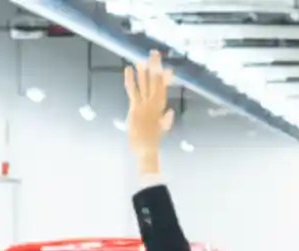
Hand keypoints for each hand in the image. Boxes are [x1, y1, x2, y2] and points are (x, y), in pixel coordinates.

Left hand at [124, 50, 175, 174]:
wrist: (147, 148)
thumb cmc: (153, 141)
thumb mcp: (161, 129)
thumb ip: (166, 120)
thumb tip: (170, 112)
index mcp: (161, 108)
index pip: (163, 89)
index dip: (165, 78)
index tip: (168, 69)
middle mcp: (154, 104)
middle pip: (156, 82)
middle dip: (155, 67)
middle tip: (154, 53)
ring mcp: (145, 104)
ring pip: (146, 84)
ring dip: (145, 70)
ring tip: (143, 58)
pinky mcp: (136, 107)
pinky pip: (133, 90)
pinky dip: (131, 80)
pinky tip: (128, 69)